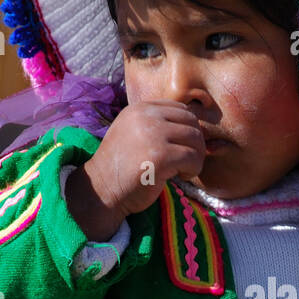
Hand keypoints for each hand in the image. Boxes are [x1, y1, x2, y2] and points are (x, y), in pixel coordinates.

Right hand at [65, 102, 205, 238]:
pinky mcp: (159, 156)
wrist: (102, 189)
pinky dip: (192, 170)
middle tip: (186, 161)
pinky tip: (179, 176)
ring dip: (196, 157)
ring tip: (182, 169)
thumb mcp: (136, 133)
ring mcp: (152, 135)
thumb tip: (196, 128)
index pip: (181, 108)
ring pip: (196, 139)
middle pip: (192, 122)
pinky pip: (192, 158)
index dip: (188, 129)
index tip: (181, 147)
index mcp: (140, 108)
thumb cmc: (123, 166)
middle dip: (195, 143)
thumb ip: (159, 124)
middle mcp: (146, 116)